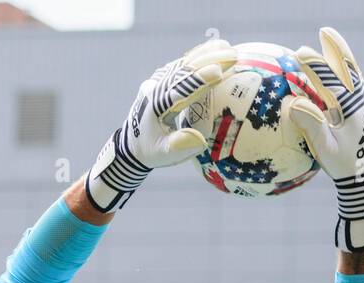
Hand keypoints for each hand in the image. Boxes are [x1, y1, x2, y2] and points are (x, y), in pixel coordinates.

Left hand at [86, 38, 237, 211]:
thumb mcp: (165, 155)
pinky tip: (212, 50)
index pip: (179, 90)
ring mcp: (156, 82)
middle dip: (207, 61)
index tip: (218, 71)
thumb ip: (180, 145)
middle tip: (232, 55)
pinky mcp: (161, 80)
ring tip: (226, 46)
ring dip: (203, 54)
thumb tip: (199, 138)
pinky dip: (196, 57)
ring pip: (181, 64)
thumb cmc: (152, 152)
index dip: (199, 80)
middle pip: (182, 71)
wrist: (131, 144)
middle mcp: (154, 89)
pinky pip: (180, 65)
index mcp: (155, 107)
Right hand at [288, 28, 363, 251]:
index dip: (318, 67)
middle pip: (352, 73)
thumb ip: (312, 126)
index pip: (335, 83)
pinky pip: (355, 93)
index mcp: (356, 113)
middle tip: (324, 32)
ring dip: (341, 64)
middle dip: (337, 52)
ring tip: (327, 47)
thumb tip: (293, 104)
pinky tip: (331, 78)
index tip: (300, 52)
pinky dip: (344, 81)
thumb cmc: (343, 168)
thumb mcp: (325, 150)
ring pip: (355, 81)